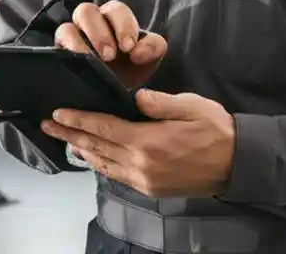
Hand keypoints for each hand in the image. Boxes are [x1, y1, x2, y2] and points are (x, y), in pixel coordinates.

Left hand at [40, 89, 235, 198]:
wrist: (237, 164)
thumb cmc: (216, 131)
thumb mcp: (190, 106)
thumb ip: (159, 102)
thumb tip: (136, 97)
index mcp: (148, 142)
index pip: (102, 128)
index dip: (77, 119)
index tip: (58, 112)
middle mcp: (141, 164)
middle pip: (96, 147)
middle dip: (70, 133)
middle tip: (48, 123)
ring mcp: (144, 180)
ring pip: (103, 163)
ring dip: (81, 149)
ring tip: (64, 137)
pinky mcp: (150, 188)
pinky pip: (117, 176)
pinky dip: (100, 164)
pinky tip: (92, 156)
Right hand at [55, 1, 165, 88]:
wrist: (113, 94)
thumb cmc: (130, 70)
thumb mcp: (148, 59)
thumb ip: (152, 48)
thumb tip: (137, 52)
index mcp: (113, 19)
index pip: (116, 10)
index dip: (123, 25)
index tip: (129, 48)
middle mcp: (90, 22)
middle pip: (86, 11)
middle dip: (98, 33)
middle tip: (109, 56)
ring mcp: (72, 35)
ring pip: (67, 25)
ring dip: (79, 42)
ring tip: (91, 61)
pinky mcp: (59, 50)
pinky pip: (58, 41)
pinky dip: (68, 49)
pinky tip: (77, 63)